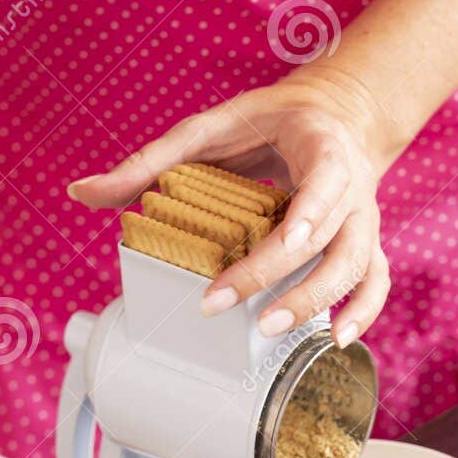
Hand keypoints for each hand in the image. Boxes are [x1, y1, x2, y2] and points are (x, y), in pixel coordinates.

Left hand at [68, 71, 397, 346]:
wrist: (336, 116)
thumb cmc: (269, 121)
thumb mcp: (210, 127)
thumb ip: (150, 162)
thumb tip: (83, 194)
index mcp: (323, 151)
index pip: (321, 188)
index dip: (305, 218)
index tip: (282, 243)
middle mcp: (352, 191)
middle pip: (331, 242)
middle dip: (285, 279)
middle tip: (234, 307)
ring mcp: (363, 222)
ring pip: (356, 268)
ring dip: (318, 303)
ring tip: (272, 331)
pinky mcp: (365, 245)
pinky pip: (374, 283)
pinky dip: (364, 313)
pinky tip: (336, 341)